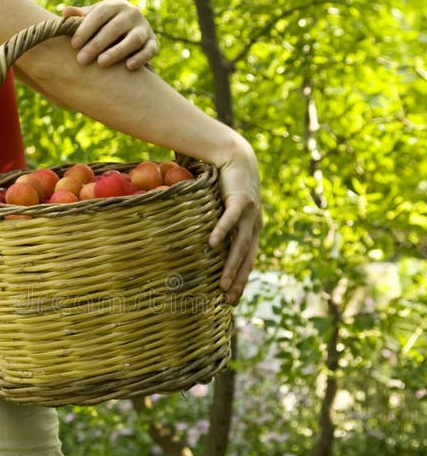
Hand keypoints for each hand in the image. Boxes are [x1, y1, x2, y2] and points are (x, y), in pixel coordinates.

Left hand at [62, 0, 158, 70]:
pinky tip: (129, 67)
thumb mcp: (94, 17)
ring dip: (117, 51)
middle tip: (82, 60)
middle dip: (96, 44)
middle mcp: (132, 12)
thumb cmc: (105, 24)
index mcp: (115, 3)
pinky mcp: (153, 42)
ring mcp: (145, 27)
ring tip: (101, 63)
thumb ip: (81, 16)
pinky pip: (149, 50)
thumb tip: (65, 13)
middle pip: (114, 28)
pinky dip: (141, 58)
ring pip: (132, 39)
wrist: (132, 31)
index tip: (74, 45)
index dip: (86, 29)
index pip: (100, 14)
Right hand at [208, 135, 261, 303]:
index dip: (242, 280)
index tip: (232, 300)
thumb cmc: (226, 185)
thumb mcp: (223, 210)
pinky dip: (221, 233)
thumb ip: (218, 227)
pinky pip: (229, 220)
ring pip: (240, 245)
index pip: (248, 260)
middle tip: (228, 300)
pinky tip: (211, 245)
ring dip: (231, 266)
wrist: (236, 156)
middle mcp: (254, 225)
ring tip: (222, 284)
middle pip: (247, 258)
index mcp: (252, 229)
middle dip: (239, 281)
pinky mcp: (241, 200)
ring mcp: (250, 214)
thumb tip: (200, 245)